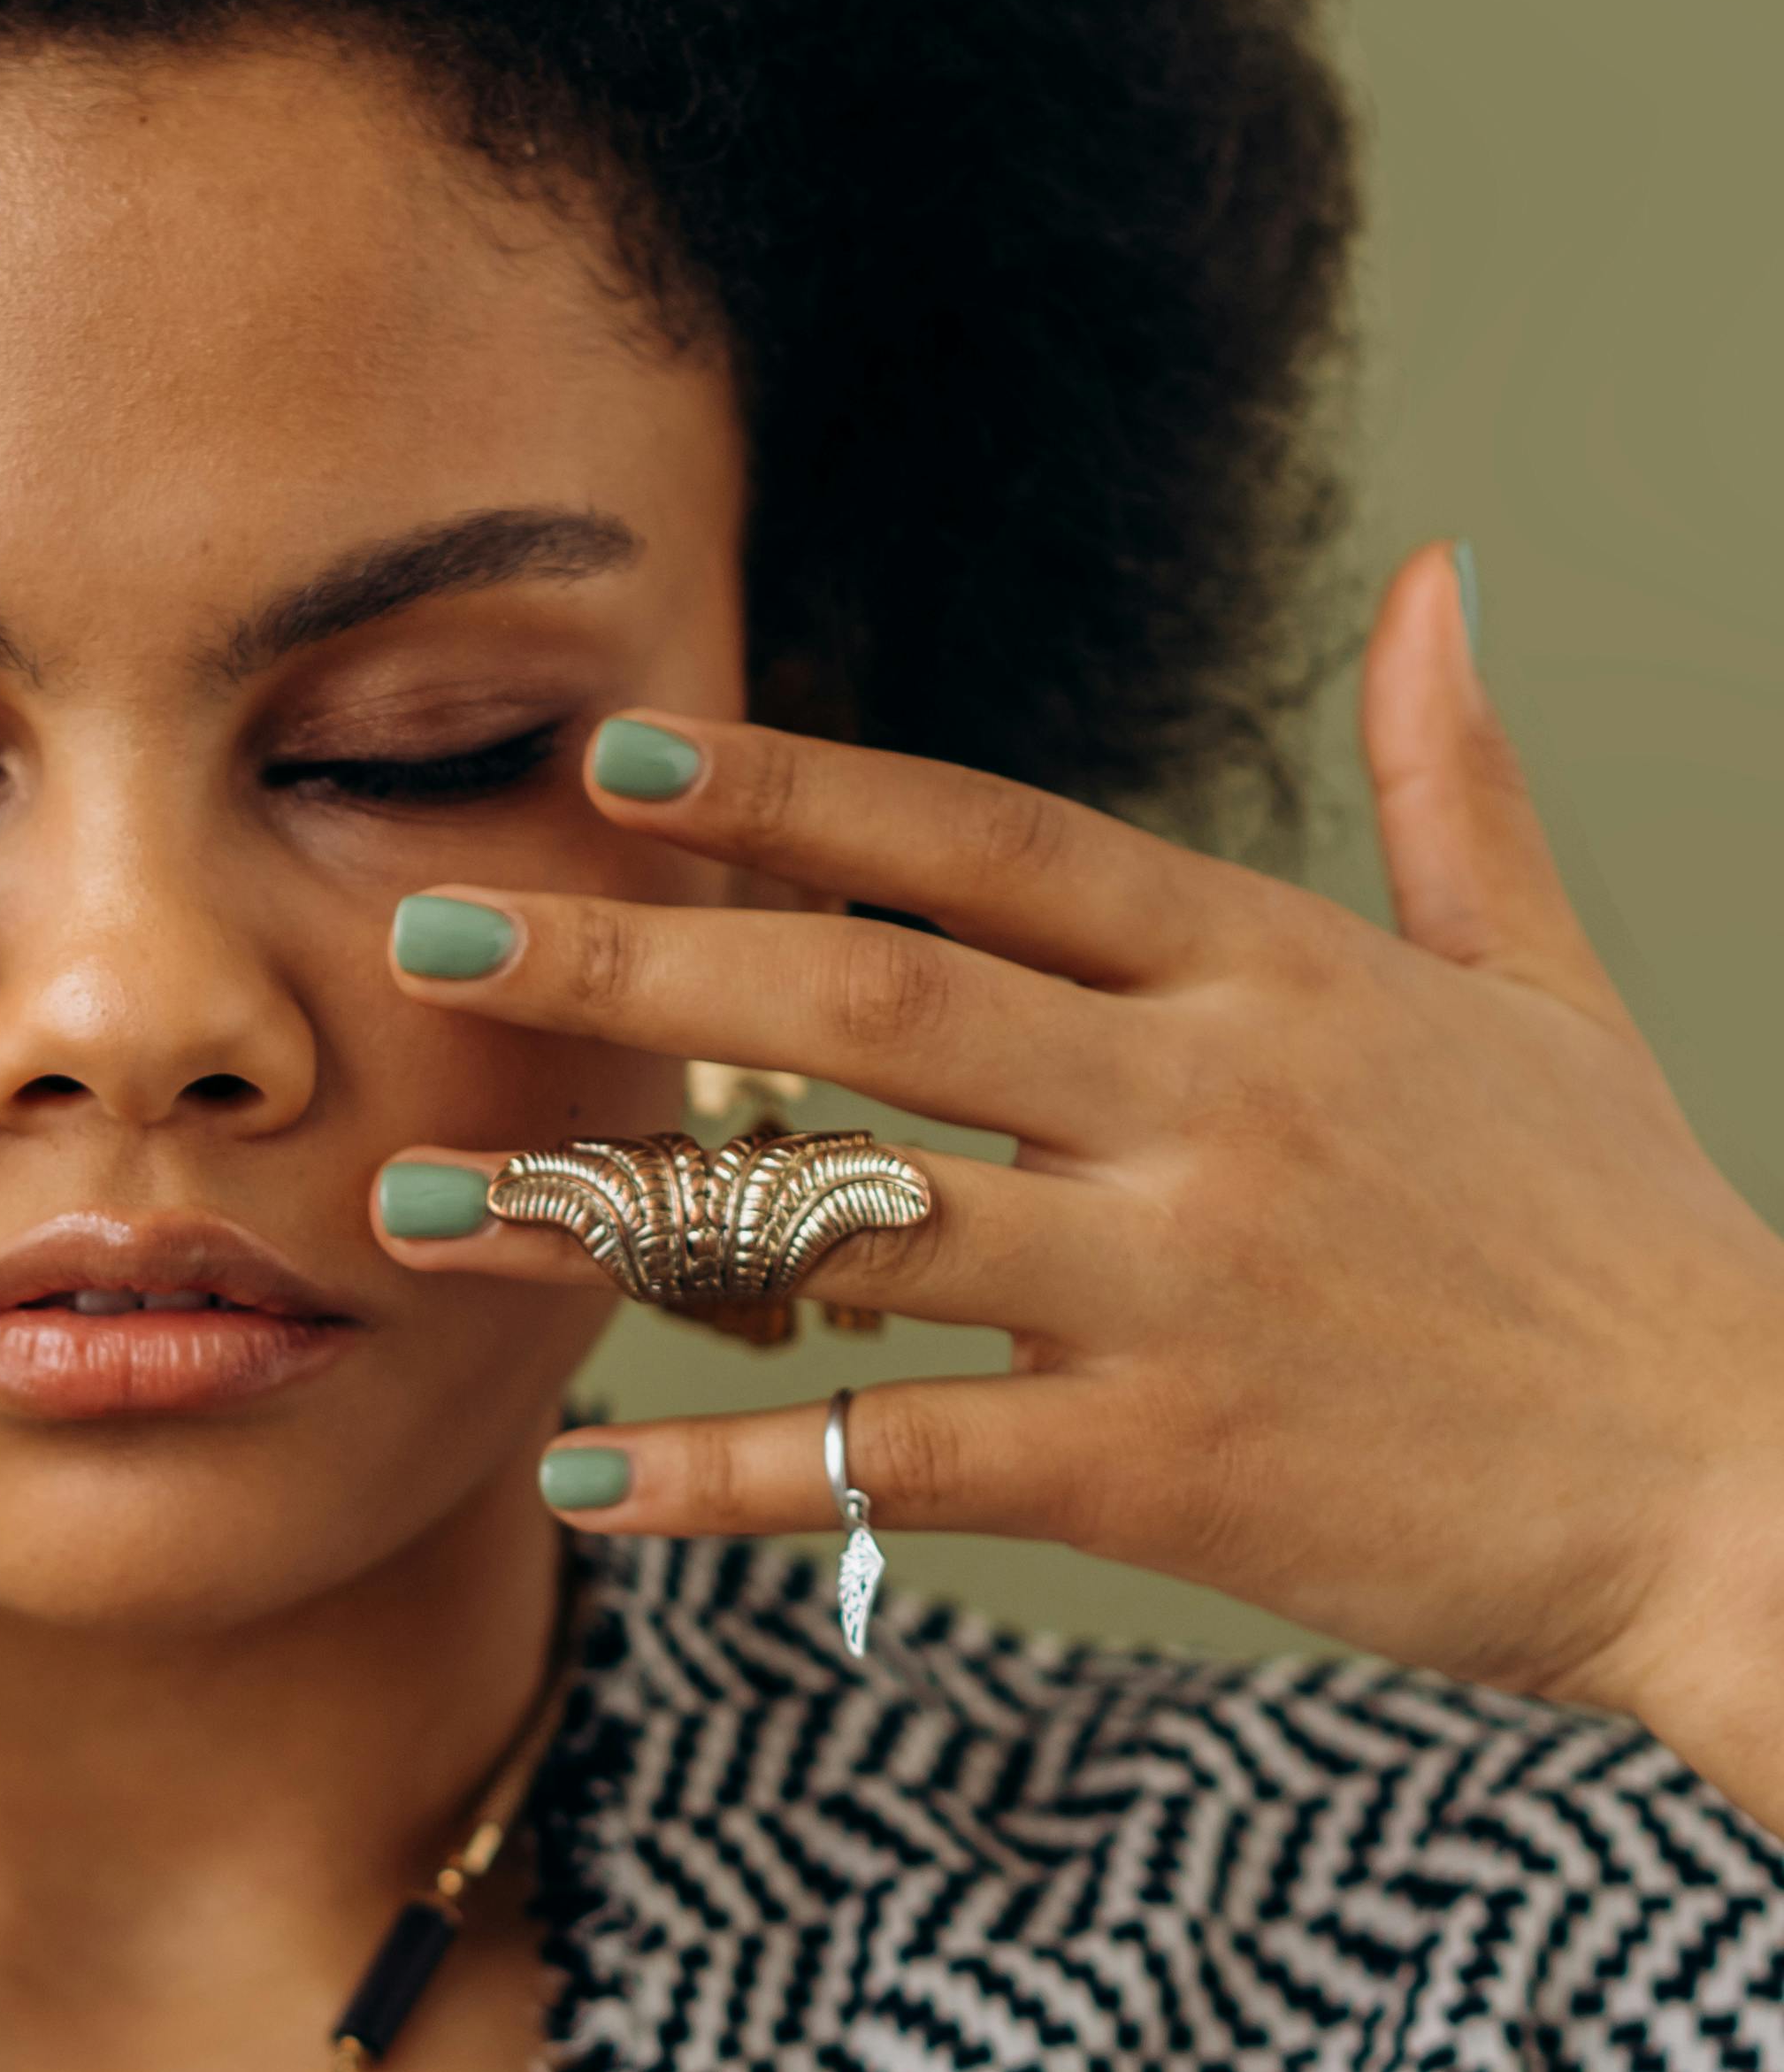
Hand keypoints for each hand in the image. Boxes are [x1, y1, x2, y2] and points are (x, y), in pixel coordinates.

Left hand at [372, 543, 1783, 1821]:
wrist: (1752, 1494)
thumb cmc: (1628, 1249)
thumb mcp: (1547, 990)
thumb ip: (1449, 788)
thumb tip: (1440, 577)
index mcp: (1274, 972)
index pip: (985, 837)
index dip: (790, 788)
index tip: (610, 755)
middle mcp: (1205, 1102)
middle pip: (861, 997)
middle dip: (625, 962)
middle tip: (419, 938)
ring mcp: (1177, 1284)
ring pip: (835, 1226)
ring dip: (609, 1219)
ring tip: (421, 1208)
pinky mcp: (1163, 1469)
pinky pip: (894, 1457)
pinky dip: (726, 1472)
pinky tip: (581, 1475)